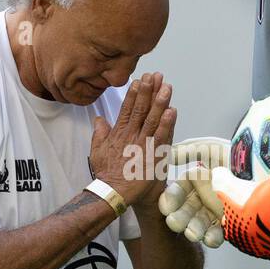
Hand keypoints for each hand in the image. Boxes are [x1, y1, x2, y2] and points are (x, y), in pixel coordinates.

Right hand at [89, 73, 174, 208]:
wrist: (113, 193)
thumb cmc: (107, 174)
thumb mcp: (97, 150)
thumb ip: (99, 133)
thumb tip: (99, 119)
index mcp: (119, 133)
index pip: (127, 108)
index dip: (135, 93)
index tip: (140, 79)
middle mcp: (131, 135)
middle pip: (141, 109)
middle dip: (149, 91)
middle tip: (156, 76)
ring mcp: (142, 145)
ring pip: (152, 119)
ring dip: (160, 102)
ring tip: (166, 87)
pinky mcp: (152, 156)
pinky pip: (161, 137)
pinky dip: (167, 124)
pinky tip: (172, 111)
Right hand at [158, 136, 230, 247]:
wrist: (269, 167)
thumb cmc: (238, 155)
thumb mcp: (209, 148)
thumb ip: (185, 152)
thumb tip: (165, 156)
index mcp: (196, 180)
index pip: (177, 193)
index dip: (171, 200)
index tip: (166, 206)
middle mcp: (205, 197)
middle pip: (186, 211)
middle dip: (180, 218)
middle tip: (175, 223)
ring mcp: (219, 211)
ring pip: (200, 225)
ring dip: (194, 229)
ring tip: (192, 233)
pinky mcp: (233, 224)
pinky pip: (220, 234)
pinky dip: (213, 237)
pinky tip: (211, 238)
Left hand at [204, 166, 269, 260]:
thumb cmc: (250, 197)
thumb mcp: (228, 184)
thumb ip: (220, 179)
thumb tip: (216, 173)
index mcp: (237, 233)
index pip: (234, 231)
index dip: (240, 221)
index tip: (248, 212)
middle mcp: (252, 245)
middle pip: (256, 241)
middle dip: (260, 234)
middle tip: (269, 221)